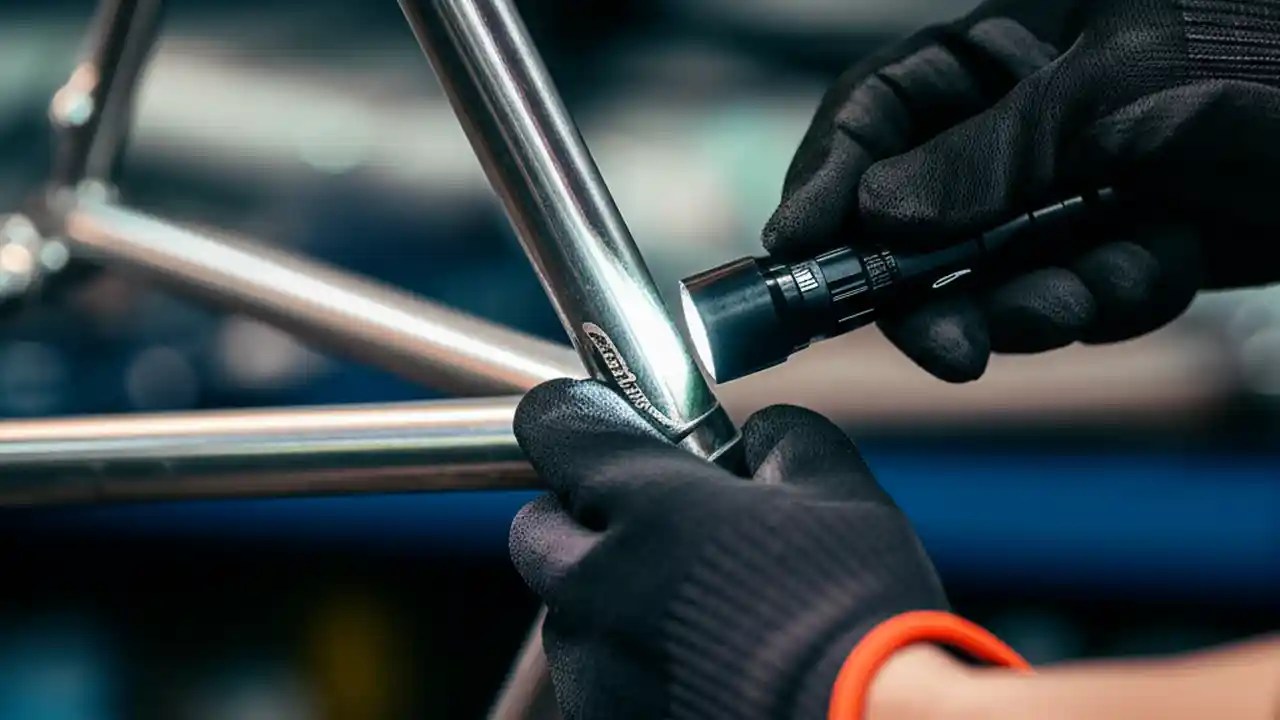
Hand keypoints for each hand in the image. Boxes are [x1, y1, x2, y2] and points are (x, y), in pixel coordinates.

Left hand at [509, 379, 947, 719]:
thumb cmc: (857, 620)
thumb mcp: (843, 496)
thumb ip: (784, 444)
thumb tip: (764, 441)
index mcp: (648, 506)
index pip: (558, 428)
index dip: (575, 421)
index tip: (596, 425)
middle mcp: (596, 584)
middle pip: (538, 529)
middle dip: (579, 520)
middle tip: (651, 529)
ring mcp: (592, 667)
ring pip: (566, 612)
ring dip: (605, 598)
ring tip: (688, 614)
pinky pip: (593, 677)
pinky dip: (626, 666)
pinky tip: (695, 668)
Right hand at [764, 0, 1279, 381]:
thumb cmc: (1264, 54)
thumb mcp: (1118, 87)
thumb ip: (986, 154)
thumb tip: (875, 213)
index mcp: (1002, 53)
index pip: (874, 113)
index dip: (826, 182)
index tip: (794, 251)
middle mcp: (1021, 126)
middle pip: (918, 222)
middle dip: (935, 292)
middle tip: (949, 349)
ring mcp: (1071, 191)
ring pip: (997, 278)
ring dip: (1035, 306)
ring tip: (1083, 299)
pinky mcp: (1123, 244)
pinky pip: (1079, 296)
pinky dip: (1114, 296)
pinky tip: (1161, 267)